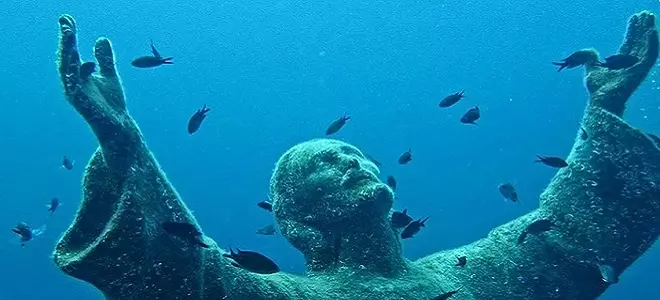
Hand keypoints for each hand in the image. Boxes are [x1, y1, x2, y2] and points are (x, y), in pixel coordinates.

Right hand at [57, 15, 139, 163]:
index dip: (68, 37)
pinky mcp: (80, 103)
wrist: (119, 125)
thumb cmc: (112, 103)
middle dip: (65, 41)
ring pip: (67, 69)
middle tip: (66, 24)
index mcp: (78, 76)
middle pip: (66, 58)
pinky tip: (80, 61)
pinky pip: (74, 85)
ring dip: (67, 52)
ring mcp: (75, 93)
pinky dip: (75, 73)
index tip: (68, 19)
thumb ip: (104, 59)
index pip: (70, 53)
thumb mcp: (109, 75)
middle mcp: (73, 83)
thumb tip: (101, 38)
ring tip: (70, 35)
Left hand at [584, 11, 658, 115]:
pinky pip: (651, 55)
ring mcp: (638, 67)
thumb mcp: (591, 68)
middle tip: (645, 14)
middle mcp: (631, 64)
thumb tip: (592, 50)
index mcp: (621, 63)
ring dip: (648, 31)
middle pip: (639, 42)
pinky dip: (652, 43)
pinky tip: (651, 31)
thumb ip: (590, 57)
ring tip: (649, 17)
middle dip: (642, 28)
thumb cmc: (597, 89)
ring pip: (646, 45)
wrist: (601, 100)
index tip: (634, 18)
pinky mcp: (642, 71)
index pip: (629, 43)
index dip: (632, 31)